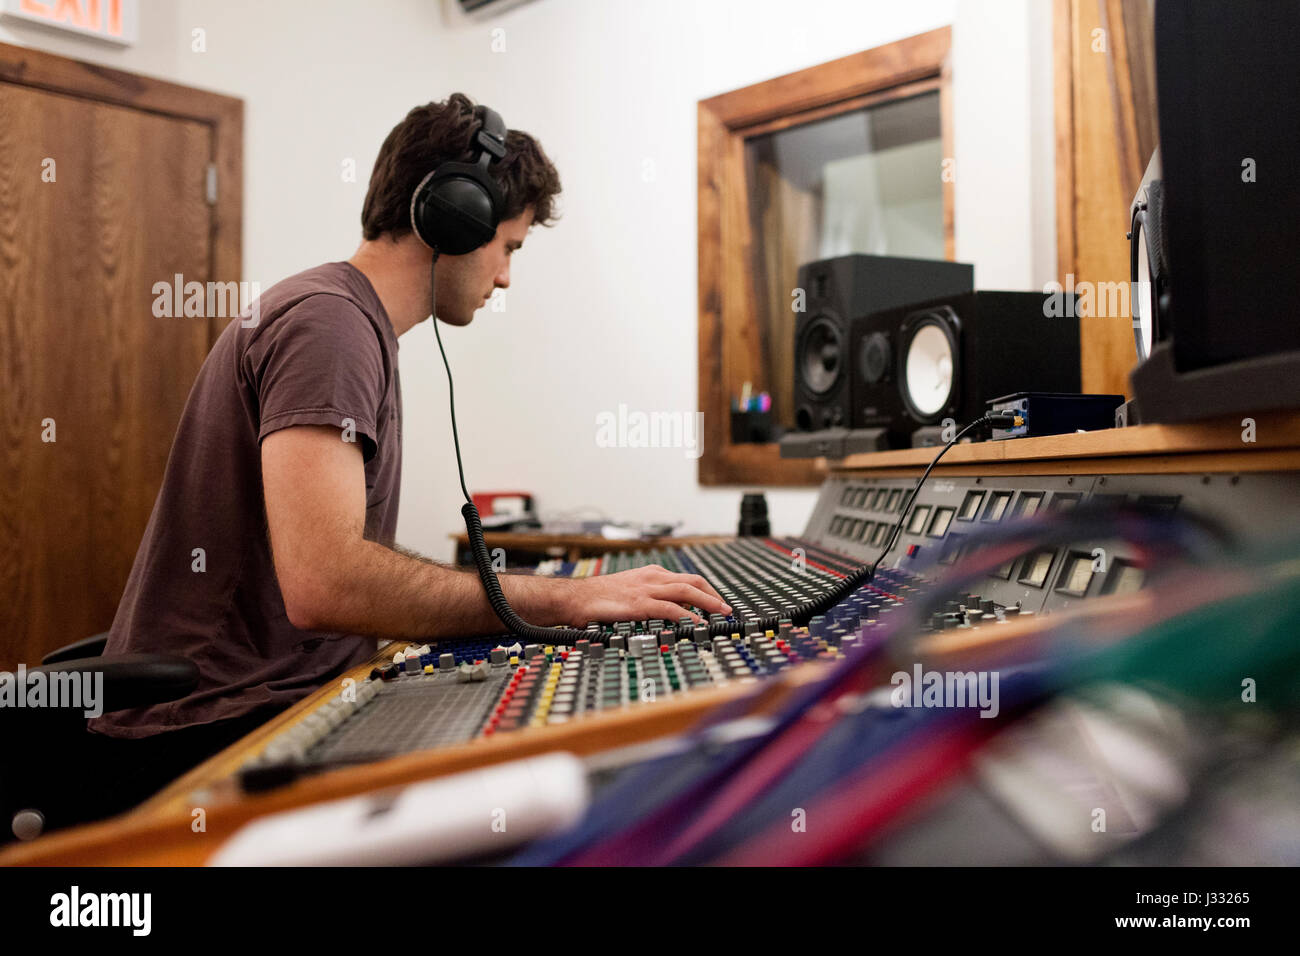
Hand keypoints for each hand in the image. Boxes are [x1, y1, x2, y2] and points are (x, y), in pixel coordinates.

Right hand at [561, 565, 731, 625]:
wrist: (577, 598)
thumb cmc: (599, 598)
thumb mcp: (630, 590)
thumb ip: (651, 596)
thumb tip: (672, 609)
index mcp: (651, 573)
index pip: (686, 578)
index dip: (706, 589)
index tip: (717, 600)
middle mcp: (653, 578)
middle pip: (693, 581)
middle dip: (713, 594)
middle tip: (726, 608)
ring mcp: (647, 590)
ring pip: (687, 591)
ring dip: (708, 602)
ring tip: (721, 613)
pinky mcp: (640, 604)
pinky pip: (671, 609)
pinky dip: (688, 615)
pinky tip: (698, 623)